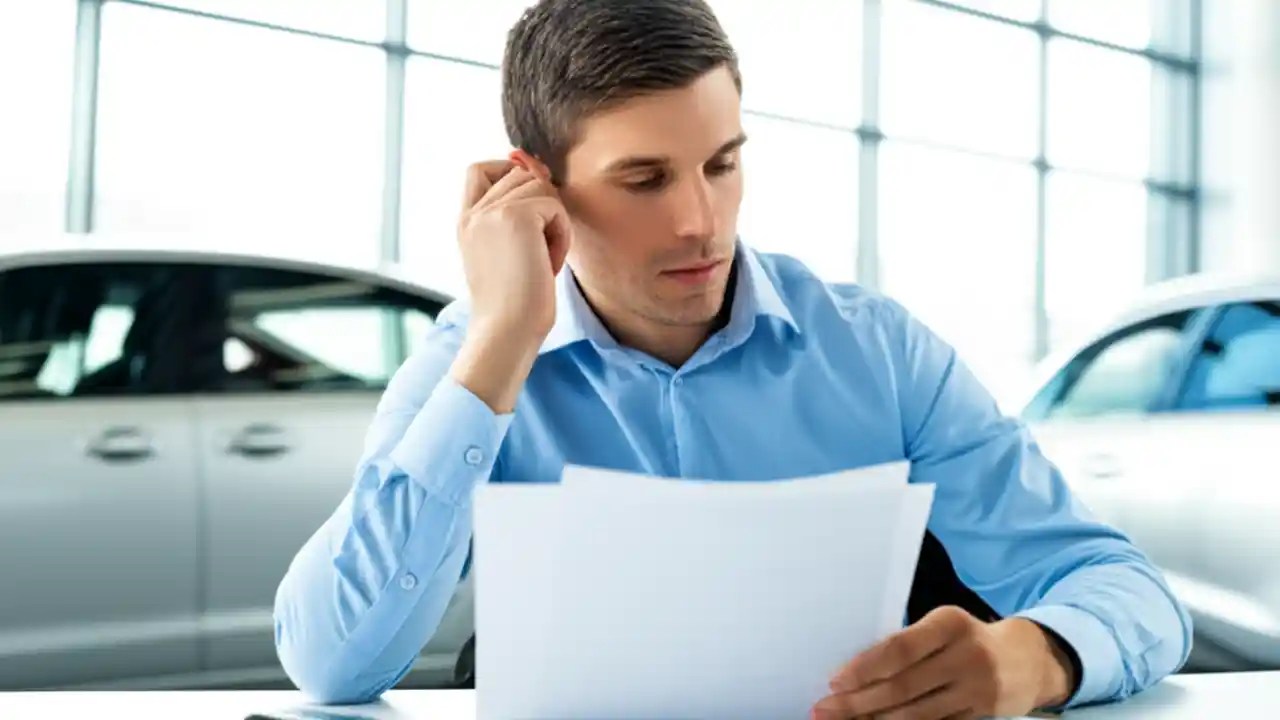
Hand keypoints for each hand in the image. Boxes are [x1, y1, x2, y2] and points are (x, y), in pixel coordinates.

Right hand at [450, 158, 572, 412]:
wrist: (506, 331)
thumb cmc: (514, 304)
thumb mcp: (507, 252)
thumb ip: (513, 214)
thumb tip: (536, 168)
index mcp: (465, 222)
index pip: (480, 169)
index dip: (508, 172)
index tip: (530, 207)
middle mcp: (473, 213)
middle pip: (520, 173)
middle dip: (542, 204)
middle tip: (541, 248)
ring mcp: (491, 212)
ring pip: (540, 186)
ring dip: (554, 221)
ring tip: (545, 257)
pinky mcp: (516, 217)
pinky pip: (554, 205)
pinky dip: (561, 234)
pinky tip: (550, 262)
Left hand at [814, 606, 1074, 719]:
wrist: (1026, 659)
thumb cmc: (966, 638)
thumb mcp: (942, 627)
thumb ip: (908, 644)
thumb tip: (854, 671)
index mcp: (950, 624)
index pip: (900, 649)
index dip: (865, 667)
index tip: (835, 680)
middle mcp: (966, 655)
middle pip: (903, 686)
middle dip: (858, 701)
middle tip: (824, 708)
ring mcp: (976, 689)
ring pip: (916, 714)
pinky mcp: (981, 715)